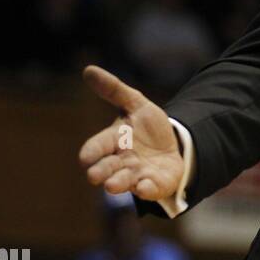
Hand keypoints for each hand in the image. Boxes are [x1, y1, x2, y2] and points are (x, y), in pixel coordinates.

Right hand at [78, 65, 182, 200]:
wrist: (174, 144)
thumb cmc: (147, 126)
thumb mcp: (136, 104)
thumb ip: (115, 90)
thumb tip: (88, 69)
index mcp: (114, 141)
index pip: (97, 147)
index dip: (91, 152)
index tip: (85, 157)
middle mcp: (121, 161)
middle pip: (106, 168)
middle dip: (101, 172)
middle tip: (95, 176)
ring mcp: (137, 174)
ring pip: (124, 182)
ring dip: (118, 183)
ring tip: (113, 186)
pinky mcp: (155, 184)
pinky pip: (149, 190)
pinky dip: (147, 189)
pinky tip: (145, 187)